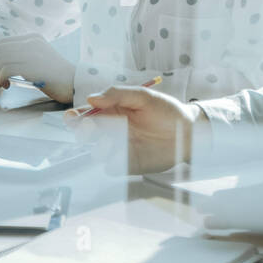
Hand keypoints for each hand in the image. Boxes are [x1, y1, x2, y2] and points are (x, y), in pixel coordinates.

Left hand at [0, 33, 74, 103]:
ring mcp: (34, 53)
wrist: (75, 84)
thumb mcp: (35, 62)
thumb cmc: (54, 77)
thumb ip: (17, 58)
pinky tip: (7, 85)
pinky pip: (7, 68)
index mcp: (32, 38)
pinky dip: (1, 77)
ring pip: (1, 58)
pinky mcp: (34, 66)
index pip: (2, 42)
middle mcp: (32, 42)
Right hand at [67, 85, 200, 174]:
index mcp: (112, 112)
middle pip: (86, 134)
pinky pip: (112, 168)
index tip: (73, 117)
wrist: (189, 132)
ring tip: (110, 143)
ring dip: (98, 148)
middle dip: (82, 132)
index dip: (75, 117)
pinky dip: (111, 164)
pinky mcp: (129, 164)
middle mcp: (112, 131)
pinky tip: (120, 157)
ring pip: (96, 153)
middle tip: (90, 128)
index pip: (86, 114)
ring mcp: (120, 148)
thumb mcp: (143, 96)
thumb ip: (117, 94)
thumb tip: (91, 98)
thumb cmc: (167, 111)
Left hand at [198, 113, 262, 233]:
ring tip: (210, 224)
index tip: (209, 201)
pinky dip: (251, 230)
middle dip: (225, 215)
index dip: (229, 201)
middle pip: (250, 215)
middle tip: (201, 216)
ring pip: (258, 226)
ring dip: (234, 224)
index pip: (253, 198)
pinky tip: (238, 228)